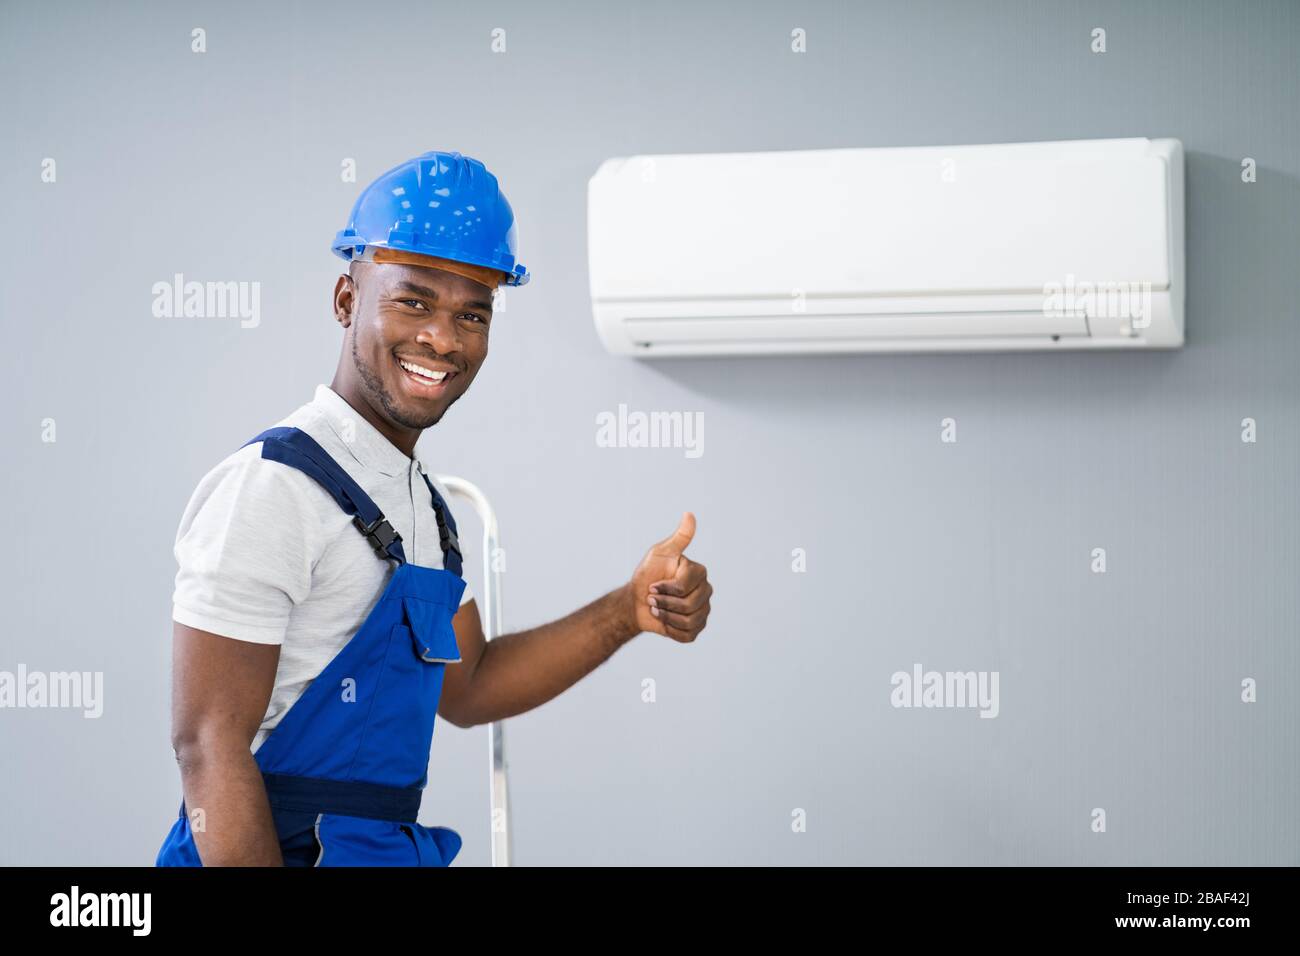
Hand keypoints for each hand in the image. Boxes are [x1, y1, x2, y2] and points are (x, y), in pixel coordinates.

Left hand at [628, 512, 711, 641]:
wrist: (637, 602)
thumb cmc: (647, 574)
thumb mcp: (659, 553)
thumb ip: (678, 538)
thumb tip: (689, 515)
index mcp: (699, 572)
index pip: (686, 585)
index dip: (666, 587)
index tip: (652, 584)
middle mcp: (706, 591)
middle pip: (689, 604)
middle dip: (664, 603)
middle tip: (651, 598)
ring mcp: (703, 611)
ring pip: (689, 621)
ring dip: (666, 616)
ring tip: (657, 609)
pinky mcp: (697, 629)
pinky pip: (688, 635)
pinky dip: (671, 630)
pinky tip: (664, 621)